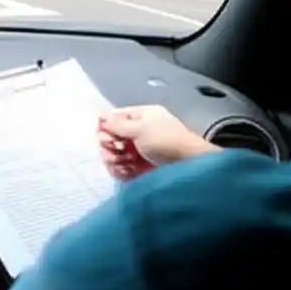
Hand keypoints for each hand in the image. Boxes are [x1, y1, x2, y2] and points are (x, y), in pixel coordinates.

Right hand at [97, 105, 216, 180]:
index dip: (106, 128)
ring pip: (116, 154)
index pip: (114, 118)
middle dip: (109, 147)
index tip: (107, 138)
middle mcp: (140, 131)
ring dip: (114, 161)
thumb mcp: (140, 128)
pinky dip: (121, 171)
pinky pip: (124, 167)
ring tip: (121, 165)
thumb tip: (101, 117)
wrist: (189, 164)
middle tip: (116, 153)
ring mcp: (141, 149)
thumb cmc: (166, 141)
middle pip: (112, 138)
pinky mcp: (142, 166)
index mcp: (141, 116)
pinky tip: (125, 173)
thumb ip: (118, 124)